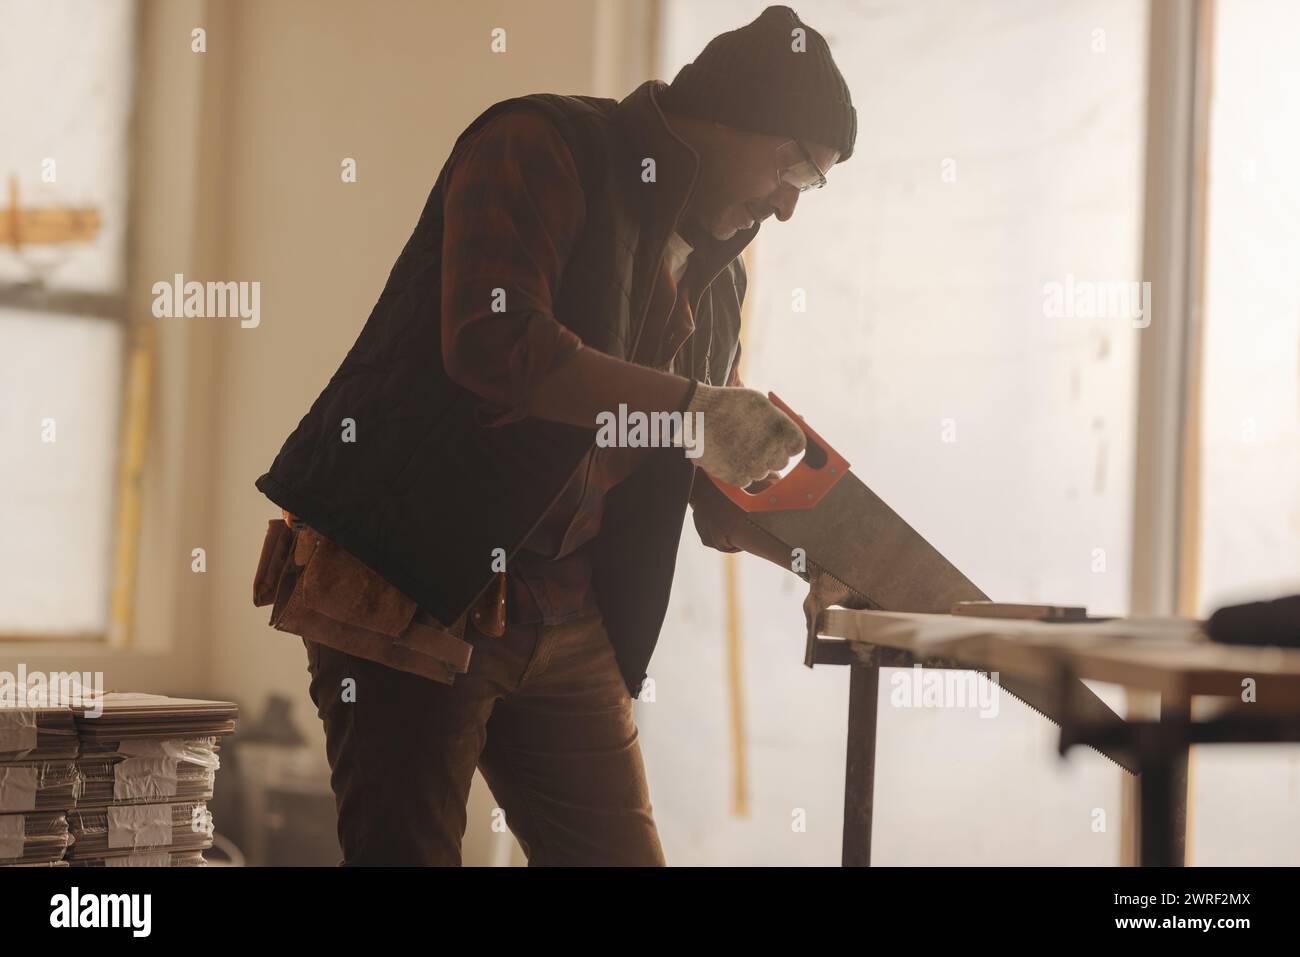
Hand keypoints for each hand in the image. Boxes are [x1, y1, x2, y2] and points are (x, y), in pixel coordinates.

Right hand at [685, 385, 804, 486]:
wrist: (696, 413)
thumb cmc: (728, 404)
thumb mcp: (759, 402)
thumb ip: (779, 417)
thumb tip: (797, 425)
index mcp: (781, 430)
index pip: (798, 446)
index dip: (788, 444)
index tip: (780, 441)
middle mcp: (771, 450)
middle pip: (781, 461)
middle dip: (771, 453)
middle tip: (753, 441)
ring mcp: (754, 466)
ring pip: (762, 472)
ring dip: (754, 463)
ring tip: (736, 445)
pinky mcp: (736, 477)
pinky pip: (746, 481)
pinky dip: (738, 471)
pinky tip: (729, 455)